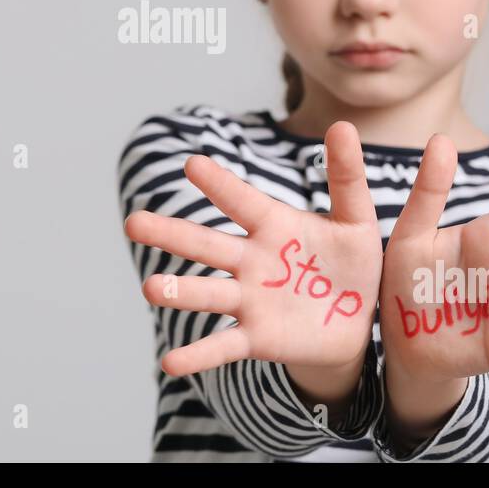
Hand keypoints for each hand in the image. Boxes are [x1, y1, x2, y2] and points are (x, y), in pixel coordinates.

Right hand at [125, 121, 382, 376]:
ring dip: (179, 291)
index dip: (221, 185)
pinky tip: (170, 362)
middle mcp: (252, 260)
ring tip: (149, 288)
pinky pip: (223, 345)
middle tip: (133, 223)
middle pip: (207, 245)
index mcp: (273, 226)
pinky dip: (197, 354)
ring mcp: (250, 299)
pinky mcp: (256, 337)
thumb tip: (344, 125)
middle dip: (171, 234)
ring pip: (209, 293)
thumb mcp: (355, 220)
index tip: (192, 164)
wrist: (355, 322)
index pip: (243, 201)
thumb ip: (346, 177)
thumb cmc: (350, 262)